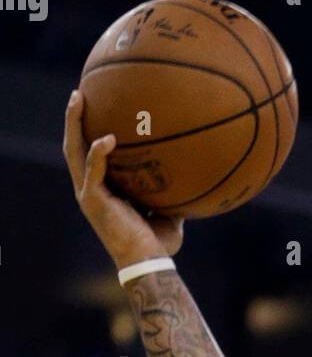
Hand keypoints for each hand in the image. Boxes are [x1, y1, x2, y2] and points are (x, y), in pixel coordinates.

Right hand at [63, 90, 184, 268]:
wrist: (148, 263)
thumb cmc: (158, 244)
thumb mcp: (168, 213)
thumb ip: (171, 195)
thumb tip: (193, 179)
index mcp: (105, 189)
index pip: (92, 155)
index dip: (91, 132)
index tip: (98, 107)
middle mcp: (92, 188)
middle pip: (75, 146)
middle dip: (75, 119)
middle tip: (80, 93)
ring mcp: (89, 193)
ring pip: (74, 151)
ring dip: (74, 124)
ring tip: (79, 99)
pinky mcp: (92, 200)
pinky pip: (93, 169)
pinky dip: (98, 153)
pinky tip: (108, 138)